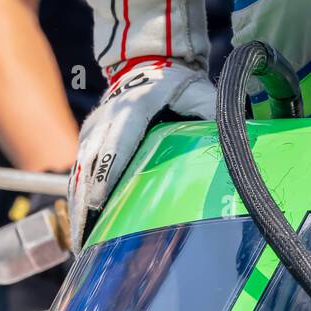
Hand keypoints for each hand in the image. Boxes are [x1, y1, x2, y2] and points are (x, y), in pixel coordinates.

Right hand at [68, 58, 213, 251]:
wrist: (149, 63)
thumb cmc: (176, 82)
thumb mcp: (198, 90)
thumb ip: (212, 111)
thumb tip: (233, 138)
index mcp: (133, 106)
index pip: (117, 141)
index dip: (107, 171)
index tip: (100, 202)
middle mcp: (106, 118)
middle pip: (91, 163)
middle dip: (87, 201)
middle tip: (90, 242)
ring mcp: (92, 129)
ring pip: (80, 171)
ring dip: (79, 208)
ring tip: (85, 247)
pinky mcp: (87, 140)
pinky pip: (79, 173)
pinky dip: (77, 201)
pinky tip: (83, 230)